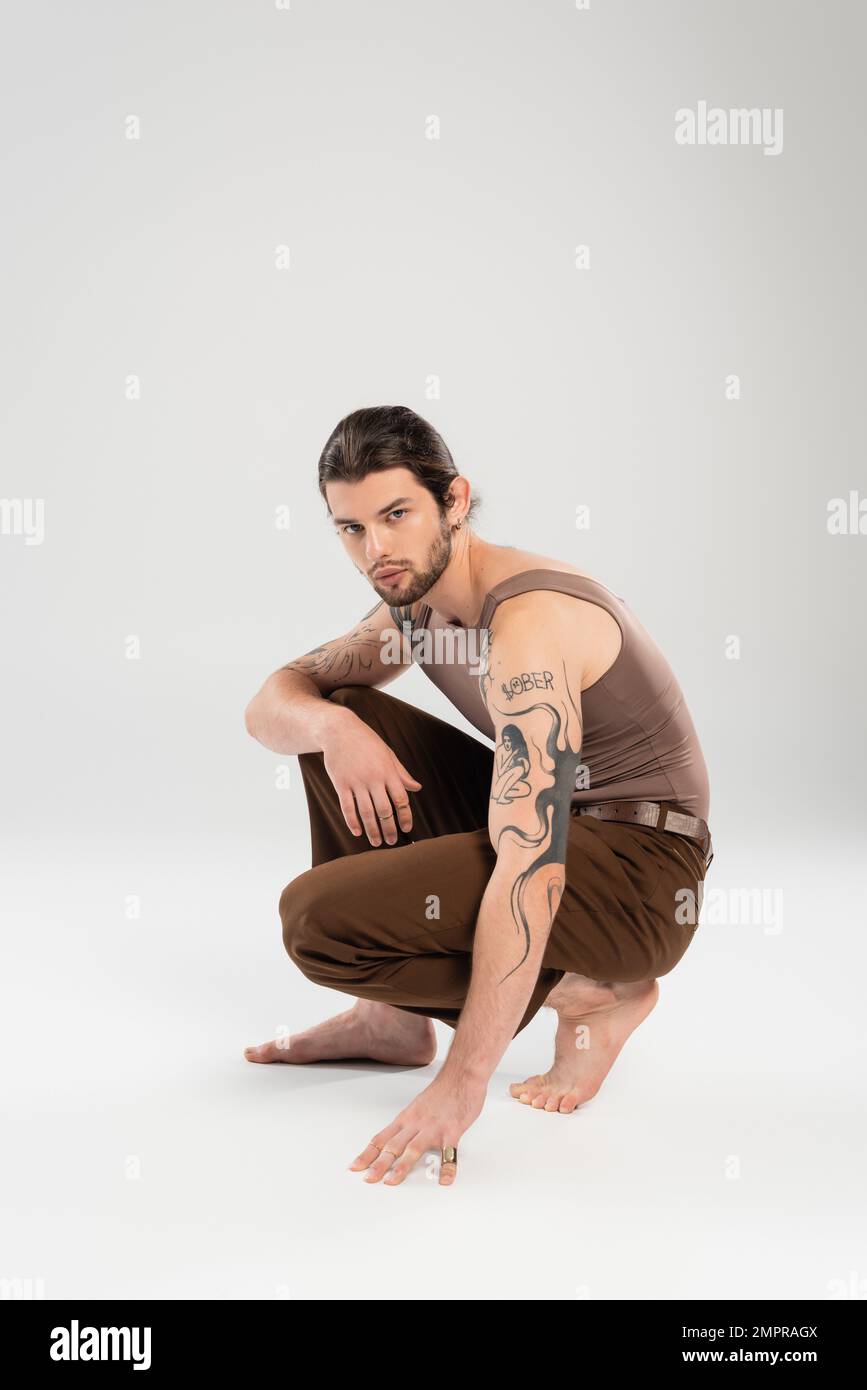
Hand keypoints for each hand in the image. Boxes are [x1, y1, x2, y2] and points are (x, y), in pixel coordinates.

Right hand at [323, 709, 421, 845]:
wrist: (339, 730)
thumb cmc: (366, 742)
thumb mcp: (388, 754)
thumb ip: (401, 773)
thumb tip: (417, 788)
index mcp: (388, 771)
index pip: (401, 799)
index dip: (405, 816)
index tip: (407, 829)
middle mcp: (374, 778)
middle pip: (384, 810)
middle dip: (389, 829)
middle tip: (391, 842)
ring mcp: (356, 782)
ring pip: (366, 812)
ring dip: (372, 830)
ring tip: (376, 842)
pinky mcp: (341, 783)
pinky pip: (347, 807)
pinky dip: (352, 822)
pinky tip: (357, 832)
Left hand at [347, 1072, 485, 1186]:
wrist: (461, 1075)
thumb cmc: (442, 1091)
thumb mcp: (418, 1107)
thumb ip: (410, 1125)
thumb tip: (401, 1140)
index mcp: (406, 1119)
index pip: (381, 1138)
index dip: (367, 1153)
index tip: (356, 1166)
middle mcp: (416, 1124)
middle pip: (393, 1146)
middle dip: (378, 1164)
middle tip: (368, 1179)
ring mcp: (433, 1128)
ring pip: (413, 1149)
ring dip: (401, 1166)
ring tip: (392, 1181)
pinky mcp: (452, 1131)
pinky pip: (449, 1152)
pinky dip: (447, 1168)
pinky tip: (444, 1180)